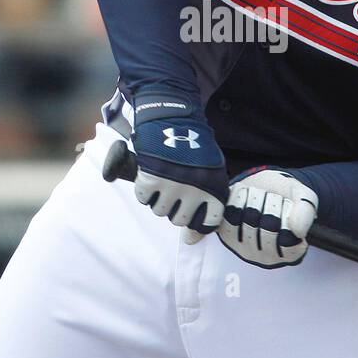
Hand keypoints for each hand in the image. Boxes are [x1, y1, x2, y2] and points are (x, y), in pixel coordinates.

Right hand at [130, 94, 227, 240]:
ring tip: (163, 178)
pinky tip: (150, 173)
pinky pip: (143, 198)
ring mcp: (172, 187)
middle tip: (174, 187)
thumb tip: (191, 241)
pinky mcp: (151, 180)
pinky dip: (144, 188)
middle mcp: (195, 191)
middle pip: (180, 220)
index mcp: (215, 188)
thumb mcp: (210, 170)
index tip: (192, 209)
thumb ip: (205, 204)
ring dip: (158, 197)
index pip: (208, 223)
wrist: (173, 117)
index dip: (198, 221)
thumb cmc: (194, 145)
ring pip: (160, 211)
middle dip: (175, 207)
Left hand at [218, 168, 317, 267]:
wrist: (265, 185)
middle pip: (268, 226)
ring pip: (249, 219)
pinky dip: (239, 198)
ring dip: (255, 198)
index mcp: (291, 253)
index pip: (288, 237)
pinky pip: (231, 214)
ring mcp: (245, 248)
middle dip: (272, 203)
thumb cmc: (286, 196)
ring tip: (260, 197)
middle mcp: (267, 257)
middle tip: (273, 198)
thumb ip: (306, 212)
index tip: (288, 204)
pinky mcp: (227, 235)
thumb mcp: (305, 198)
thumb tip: (297, 231)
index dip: (287, 212)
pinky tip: (246, 197)